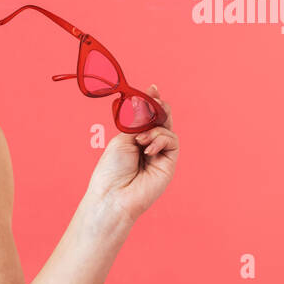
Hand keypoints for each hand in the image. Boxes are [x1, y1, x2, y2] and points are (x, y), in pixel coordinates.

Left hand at [84, 83, 178, 223]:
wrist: (114, 195)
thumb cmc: (112, 170)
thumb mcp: (122, 139)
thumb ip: (139, 122)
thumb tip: (148, 102)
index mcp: (134, 139)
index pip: (147, 117)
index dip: (151, 102)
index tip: (152, 89)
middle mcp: (148, 145)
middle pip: (161, 119)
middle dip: (159, 106)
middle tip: (154, 97)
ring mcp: (160, 154)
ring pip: (168, 128)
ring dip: (155, 128)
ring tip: (140, 140)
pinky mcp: (169, 163)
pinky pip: (172, 141)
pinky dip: (161, 139)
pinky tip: (148, 149)